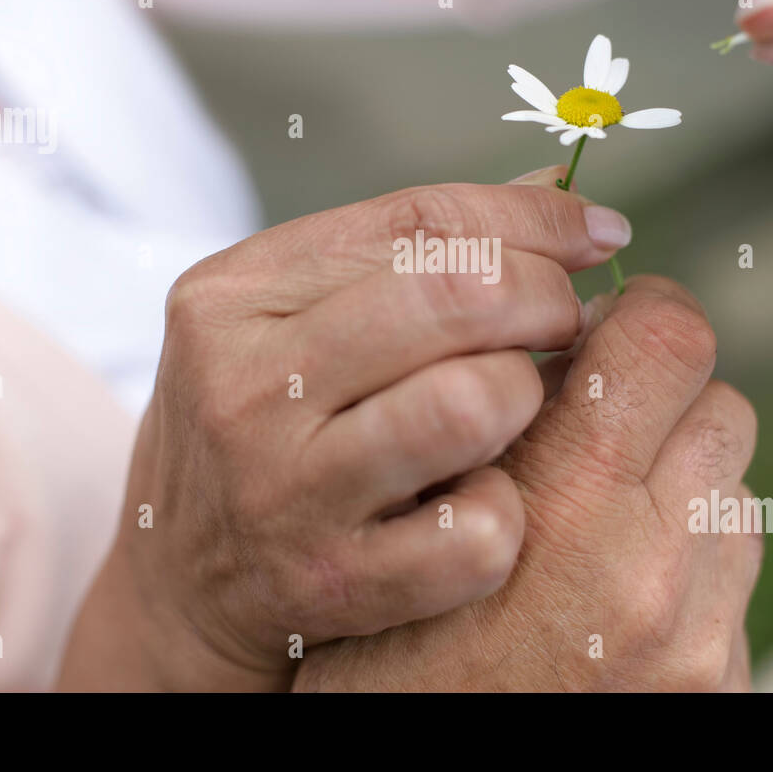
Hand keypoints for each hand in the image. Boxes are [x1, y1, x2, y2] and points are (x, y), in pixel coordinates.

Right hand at [56, 174, 633, 689]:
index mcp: (236, 293)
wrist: (177, 583)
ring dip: (523, 398)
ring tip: (512, 407)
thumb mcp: (291, 317)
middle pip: (457, 294)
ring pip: (472, 404)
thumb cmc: (262, 425)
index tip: (595, 230)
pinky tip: (484, 498)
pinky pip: (478, 532)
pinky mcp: (331, 583)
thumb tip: (554, 188)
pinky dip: (507, 512)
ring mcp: (285, 492)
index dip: (533, 217)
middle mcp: (249, 384)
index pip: (420, 218)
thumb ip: (407, 251)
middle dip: (545, 297)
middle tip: (563, 323)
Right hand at [293, 275, 761, 691]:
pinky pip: (734, 572)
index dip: (647, 309)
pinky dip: (692, 557)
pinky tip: (618, 586)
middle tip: (602, 417)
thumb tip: (566, 339)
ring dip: (683, 480)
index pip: (667, 341)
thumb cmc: (385, 668)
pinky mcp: (723, 684)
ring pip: (735, 490)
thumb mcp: (406, 523)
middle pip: (722, 405)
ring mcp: (701, 638)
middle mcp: (652, 574)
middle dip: (666, 395)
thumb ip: (488, 423)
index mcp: (565, 510)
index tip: (614, 319)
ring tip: (602, 516)